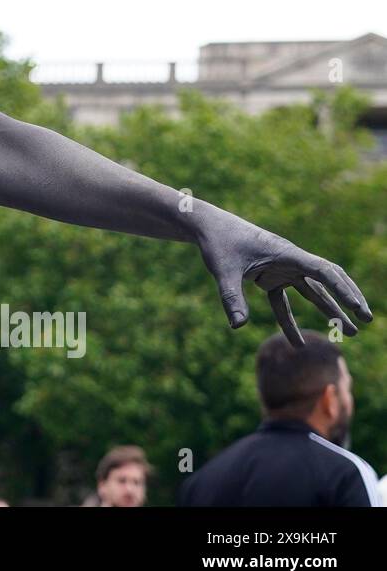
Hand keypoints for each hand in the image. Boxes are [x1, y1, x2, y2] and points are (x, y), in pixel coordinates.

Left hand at [196, 211, 370, 345]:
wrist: (206, 226)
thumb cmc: (217, 243)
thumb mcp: (223, 270)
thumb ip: (231, 297)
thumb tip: (238, 326)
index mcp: (286, 253)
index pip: (324, 271)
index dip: (343, 289)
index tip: (358, 308)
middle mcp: (289, 260)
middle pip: (327, 280)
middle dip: (347, 300)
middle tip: (366, 320)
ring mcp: (280, 269)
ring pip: (312, 292)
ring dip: (329, 311)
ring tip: (349, 333)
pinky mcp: (268, 277)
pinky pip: (284, 302)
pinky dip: (290, 322)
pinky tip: (296, 344)